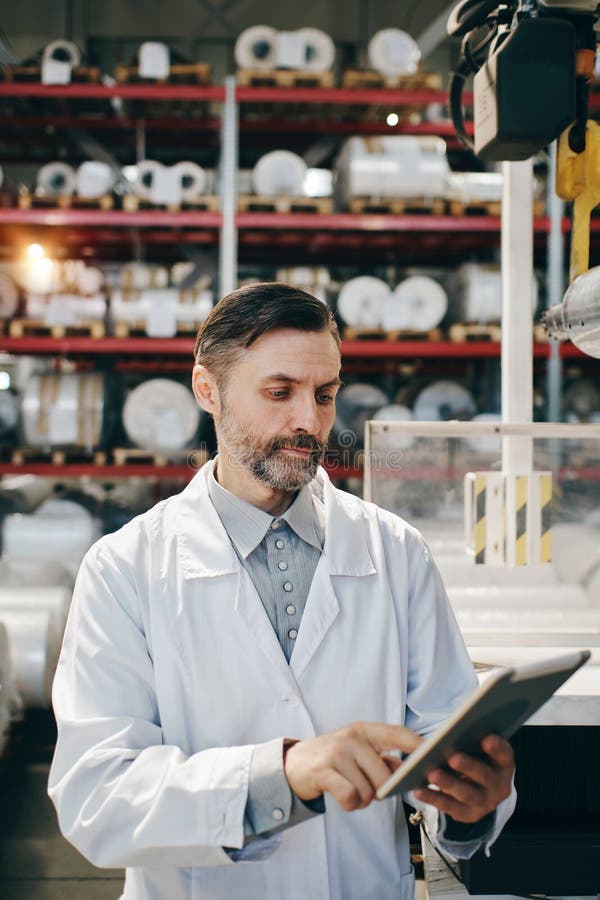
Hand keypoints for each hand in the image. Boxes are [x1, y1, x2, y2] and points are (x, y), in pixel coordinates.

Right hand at [284, 721, 421, 811]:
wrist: (294, 764)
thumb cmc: (335, 759)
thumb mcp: (358, 750)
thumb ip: (383, 757)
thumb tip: (415, 770)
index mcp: (365, 730)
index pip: (399, 735)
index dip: (419, 747)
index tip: (437, 758)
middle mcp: (352, 737)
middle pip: (386, 774)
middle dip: (383, 790)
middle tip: (371, 790)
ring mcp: (337, 753)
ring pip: (368, 790)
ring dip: (364, 800)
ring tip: (353, 791)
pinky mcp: (323, 771)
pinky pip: (351, 798)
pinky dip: (351, 805)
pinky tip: (343, 797)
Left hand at [413, 734, 514, 823]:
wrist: (477, 785)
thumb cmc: (474, 756)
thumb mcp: (476, 746)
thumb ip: (467, 737)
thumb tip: (448, 733)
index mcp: (503, 764)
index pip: (504, 754)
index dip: (497, 747)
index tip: (486, 738)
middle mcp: (499, 785)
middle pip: (485, 776)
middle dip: (468, 766)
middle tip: (452, 757)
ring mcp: (485, 803)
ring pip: (467, 794)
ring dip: (449, 784)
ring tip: (432, 774)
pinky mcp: (469, 814)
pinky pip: (450, 807)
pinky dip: (434, 799)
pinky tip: (419, 790)